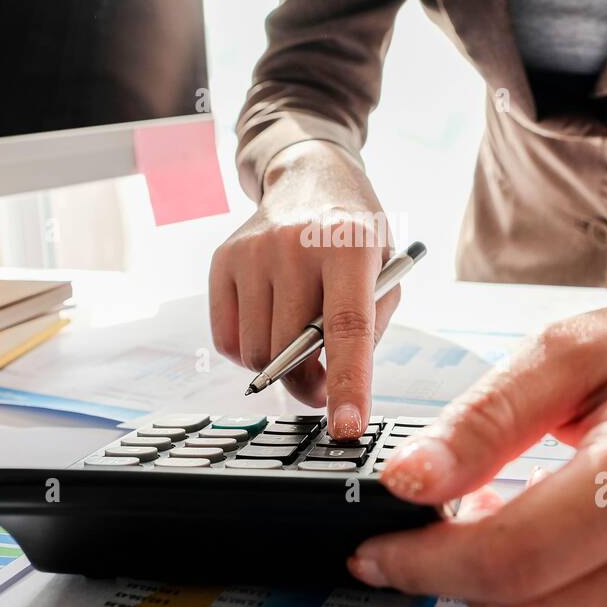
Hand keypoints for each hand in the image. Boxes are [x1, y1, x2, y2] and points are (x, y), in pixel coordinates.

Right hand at [209, 141, 396, 436]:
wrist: (311, 179)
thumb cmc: (355, 238)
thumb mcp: (384, 274)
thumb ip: (367, 330)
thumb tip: (331, 387)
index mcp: (350, 246)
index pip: (346, 327)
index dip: (347, 383)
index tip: (347, 426)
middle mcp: (295, 245)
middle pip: (291, 350)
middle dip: (309, 384)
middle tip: (322, 386)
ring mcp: (253, 252)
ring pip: (255, 352)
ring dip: (277, 367)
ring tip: (297, 345)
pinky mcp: (222, 260)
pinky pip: (226, 339)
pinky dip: (247, 351)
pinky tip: (269, 325)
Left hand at [348, 251, 606, 606]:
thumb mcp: (561, 352)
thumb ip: (480, 421)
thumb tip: (407, 481)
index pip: (524, 550)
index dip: (431, 560)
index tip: (378, 548)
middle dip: (460, 578)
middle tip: (449, 519)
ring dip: (510, 588)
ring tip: (520, 514)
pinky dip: (559, 597)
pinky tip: (567, 540)